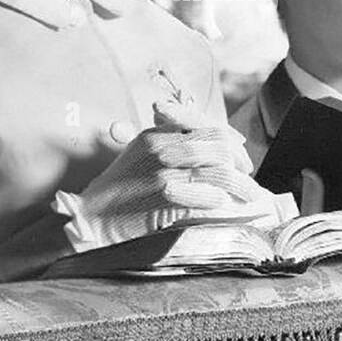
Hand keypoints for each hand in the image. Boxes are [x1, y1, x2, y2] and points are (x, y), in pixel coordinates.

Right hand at [54, 100, 281, 246]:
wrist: (91, 215)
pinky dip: (219, 200)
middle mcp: (162, 147)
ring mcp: (163, 171)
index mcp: (157, 133)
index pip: (207, 126)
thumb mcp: (140, 153)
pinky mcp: (163, 196)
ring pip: (217, 171)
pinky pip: (204, 195)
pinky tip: (224, 205)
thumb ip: (169, 143)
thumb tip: (210, 147)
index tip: (241, 153)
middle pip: (218, 146)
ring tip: (250, 196)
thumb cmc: (119, 188)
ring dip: (239, 185)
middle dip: (240, 162)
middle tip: (249, 177)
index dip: (231, 139)